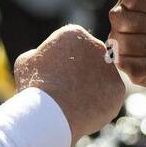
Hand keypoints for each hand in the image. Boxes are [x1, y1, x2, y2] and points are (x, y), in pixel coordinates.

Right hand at [14, 25, 124, 142]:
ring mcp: (110, 68)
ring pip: (101, 79)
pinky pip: (109, 97)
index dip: (61, 62)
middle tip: (65, 91)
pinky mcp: (118, 90)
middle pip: (89, 59)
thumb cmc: (35, 86)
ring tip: (73, 104)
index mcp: (75, 34)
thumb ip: (40, 55)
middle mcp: (97, 45)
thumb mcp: (27, 62)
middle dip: (80, 73)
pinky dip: (98, 105)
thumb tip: (44, 56)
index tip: (53, 76)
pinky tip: (84, 112)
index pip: (72, 46)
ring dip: (91, 88)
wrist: (52, 113)